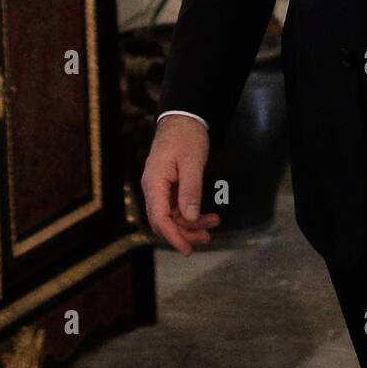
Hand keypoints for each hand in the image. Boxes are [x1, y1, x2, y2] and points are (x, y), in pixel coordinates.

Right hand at [141, 116, 219, 256]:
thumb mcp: (192, 163)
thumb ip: (190, 191)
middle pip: (165, 221)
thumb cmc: (186, 137)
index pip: (160, 218)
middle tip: (207, 237)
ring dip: (191, 223)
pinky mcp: (168, 186)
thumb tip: (189, 218)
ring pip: (172, 215)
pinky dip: (191, 213)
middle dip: (185, 232)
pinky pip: (177, 206)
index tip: (187, 249)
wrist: (183, 118)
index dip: (173, 236)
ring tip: (213, 223)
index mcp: (154, 183)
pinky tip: (207, 215)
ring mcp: (160, 187)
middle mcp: (153, 188)